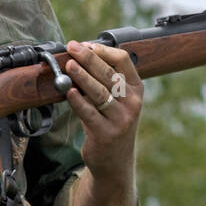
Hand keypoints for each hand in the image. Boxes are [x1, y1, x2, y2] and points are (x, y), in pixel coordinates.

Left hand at [62, 40, 143, 181]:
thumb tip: (78, 56)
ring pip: (100, 92)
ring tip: (69, 65)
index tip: (85, 44)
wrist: (114, 161)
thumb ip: (103, 81)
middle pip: (109, 74)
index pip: (123, 61)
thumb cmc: (110, 123)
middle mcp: (133, 103)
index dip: (102, 50)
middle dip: (88, 58)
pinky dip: (78, 101)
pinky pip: (90, 113)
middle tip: (72, 47)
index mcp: (136, 89)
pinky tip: (68, 92)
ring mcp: (121, 119)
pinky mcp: (106, 134)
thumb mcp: (115, 101)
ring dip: (82, 76)